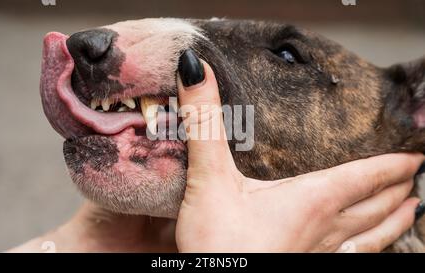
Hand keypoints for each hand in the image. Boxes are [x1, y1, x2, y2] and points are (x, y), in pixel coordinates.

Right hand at [175, 49, 423, 252]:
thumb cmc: (219, 243)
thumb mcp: (209, 178)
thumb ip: (205, 124)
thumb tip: (195, 69)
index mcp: (311, 199)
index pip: (364, 176)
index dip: (391, 164)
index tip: (415, 155)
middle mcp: (325, 228)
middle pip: (374, 204)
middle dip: (397, 188)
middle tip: (415, 176)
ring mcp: (321, 255)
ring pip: (372, 236)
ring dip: (394, 221)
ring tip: (413, 210)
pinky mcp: (308, 271)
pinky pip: (355, 260)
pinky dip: (372, 251)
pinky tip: (369, 251)